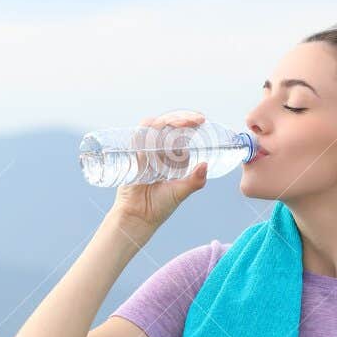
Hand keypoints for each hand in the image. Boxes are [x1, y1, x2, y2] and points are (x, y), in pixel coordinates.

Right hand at [107, 110, 209, 231]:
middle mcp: (159, 150)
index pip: (181, 132)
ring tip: (177, 127)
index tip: (201, 119)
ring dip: (165, 123)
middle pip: (168, 124)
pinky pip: (137, 137)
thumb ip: (194, 181)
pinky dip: (145, 132)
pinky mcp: (132, 155)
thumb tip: (205, 165)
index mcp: (173, 156)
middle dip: (180, 119)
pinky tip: (154, 133)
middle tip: (193, 121)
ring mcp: (145, 151)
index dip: (189, 121)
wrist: (138, 217)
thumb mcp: (180, 192)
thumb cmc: (159, 206)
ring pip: (153, 127)